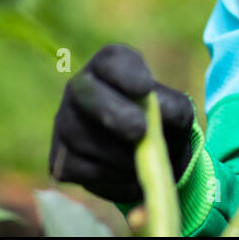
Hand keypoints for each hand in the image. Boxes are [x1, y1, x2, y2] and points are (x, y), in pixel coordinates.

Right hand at [49, 44, 195, 202]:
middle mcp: (80, 88)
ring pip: (85, 139)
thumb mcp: (176, 111)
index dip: (125, 74)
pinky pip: (83, 170)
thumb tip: (162, 116)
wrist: (148, 155)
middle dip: (113, 113)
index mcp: (109, 65)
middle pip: (86, 94)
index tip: (146, 89)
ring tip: (143, 162)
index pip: (110, 61)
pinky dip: (112, 178)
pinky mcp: (62, 160)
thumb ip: (173, 108)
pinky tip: (130, 178)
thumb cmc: (162, 121)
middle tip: (140, 131)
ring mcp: (65, 123)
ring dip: (120, 155)